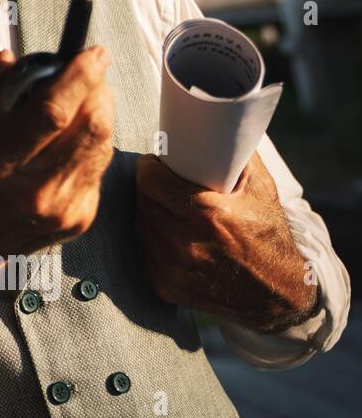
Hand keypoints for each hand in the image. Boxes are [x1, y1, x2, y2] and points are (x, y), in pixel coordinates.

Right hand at [0, 46, 116, 260]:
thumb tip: (8, 58)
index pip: (51, 113)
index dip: (80, 77)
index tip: (94, 53)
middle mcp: (32, 190)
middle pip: (91, 125)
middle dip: (97, 89)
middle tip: (88, 72)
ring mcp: (61, 208)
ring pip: (104, 143)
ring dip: (99, 112)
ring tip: (76, 103)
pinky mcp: (81, 217)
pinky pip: (101, 165)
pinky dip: (92, 142)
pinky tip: (68, 141)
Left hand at [135, 152, 317, 331]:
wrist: (276, 293)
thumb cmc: (268, 234)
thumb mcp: (261, 189)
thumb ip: (237, 155)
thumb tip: (217, 124)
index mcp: (208, 214)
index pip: (150, 180)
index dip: (149, 168)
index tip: (156, 163)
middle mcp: (186, 242)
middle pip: (144, 200)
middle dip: (150, 188)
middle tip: (163, 183)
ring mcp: (172, 267)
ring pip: (141, 224)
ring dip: (149, 211)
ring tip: (169, 207)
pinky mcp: (163, 285)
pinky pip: (143, 249)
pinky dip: (153, 239)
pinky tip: (171, 235)